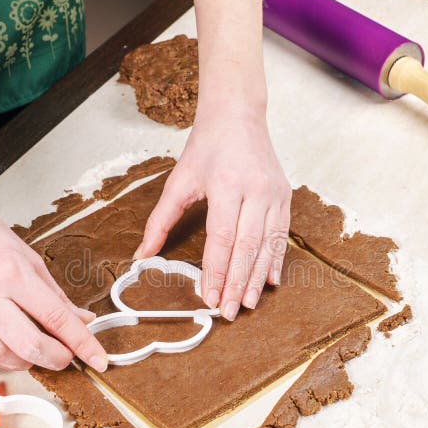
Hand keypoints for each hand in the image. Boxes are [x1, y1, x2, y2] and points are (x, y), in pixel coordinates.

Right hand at [0, 197, 107, 372]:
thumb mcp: (29, 258)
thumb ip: (56, 295)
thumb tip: (82, 320)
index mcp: (13, 275)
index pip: (57, 318)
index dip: (83, 343)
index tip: (99, 360)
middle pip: (30, 346)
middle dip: (57, 358)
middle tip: (65, 355)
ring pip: (1, 359)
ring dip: (25, 361)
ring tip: (32, 347)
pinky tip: (2, 351)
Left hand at [135, 110, 291, 320]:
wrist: (238, 115)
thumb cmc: (206, 147)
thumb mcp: (178, 180)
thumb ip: (160, 221)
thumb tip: (142, 255)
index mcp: (224, 184)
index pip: (221, 238)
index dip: (216, 272)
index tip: (210, 297)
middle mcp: (254, 189)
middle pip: (246, 247)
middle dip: (238, 283)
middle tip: (231, 311)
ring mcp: (274, 193)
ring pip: (268, 244)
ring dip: (258, 278)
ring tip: (249, 303)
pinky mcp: (285, 195)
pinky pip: (282, 234)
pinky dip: (275, 260)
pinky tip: (270, 281)